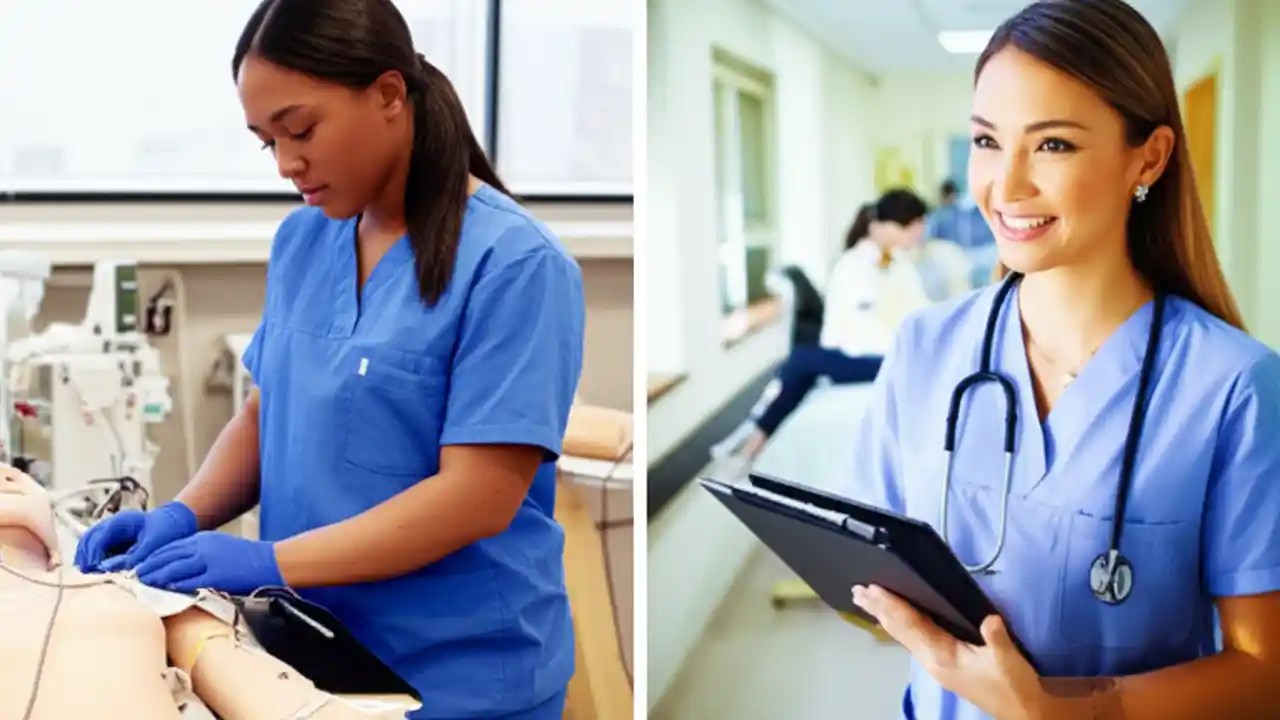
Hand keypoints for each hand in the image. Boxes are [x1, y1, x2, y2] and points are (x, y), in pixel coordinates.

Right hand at [75, 501, 198, 572]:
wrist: (177, 522)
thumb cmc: (167, 529)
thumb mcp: (154, 543)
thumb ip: (134, 555)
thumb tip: (112, 568)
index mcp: (121, 522)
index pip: (98, 537)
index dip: (92, 554)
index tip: (93, 569)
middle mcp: (112, 525)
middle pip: (88, 539)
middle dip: (84, 557)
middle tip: (85, 575)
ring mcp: (111, 532)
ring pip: (89, 544)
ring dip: (86, 559)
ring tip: (87, 575)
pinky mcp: (113, 541)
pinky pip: (97, 549)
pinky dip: (94, 560)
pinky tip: (95, 572)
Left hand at [135, 531, 283, 593]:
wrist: (272, 562)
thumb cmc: (249, 559)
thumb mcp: (221, 548)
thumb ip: (200, 555)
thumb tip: (179, 568)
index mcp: (203, 539)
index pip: (168, 547)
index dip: (150, 557)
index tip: (137, 566)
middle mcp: (203, 546)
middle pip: (165, 555)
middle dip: (146, 566)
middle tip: (130, 576)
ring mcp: (209, 560)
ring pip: (172, 567)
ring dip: (154, 576)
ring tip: (140, 584)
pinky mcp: (216, 575)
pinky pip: (188, 580)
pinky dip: (172, 585)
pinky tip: (162, 589)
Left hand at [852, 584, 1044, 719]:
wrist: (1022, 711)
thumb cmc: (1014, 686)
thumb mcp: (1008, 659)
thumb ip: (996, 636)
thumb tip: (988, 619)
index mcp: (943, 657)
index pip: (912, 625)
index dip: (892, 605)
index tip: (873, 589)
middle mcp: (932, 659)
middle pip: (900, 629)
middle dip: (879, 609)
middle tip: (858, 590)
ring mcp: (935, 663)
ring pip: (904, 634)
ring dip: (886, 616)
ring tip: (868, 600)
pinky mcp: (942, 664)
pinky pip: (914, 639)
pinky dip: (900, 625)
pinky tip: (895, 619)